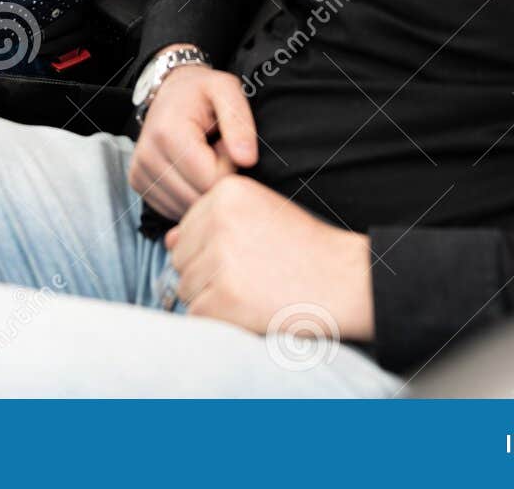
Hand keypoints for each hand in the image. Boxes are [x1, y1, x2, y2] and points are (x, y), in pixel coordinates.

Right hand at [128, 55, 256, 219]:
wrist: (171, 91)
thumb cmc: (202, 91)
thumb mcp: (227, 91)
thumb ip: (240, 123)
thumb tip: (247, 160)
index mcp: (168, 134)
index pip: (212, 180)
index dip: (230, 166)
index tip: (227, 144)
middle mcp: (147, 157)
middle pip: (197, 198)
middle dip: (216, 180)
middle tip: (217, 151)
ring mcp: (139, 173)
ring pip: (185, 207)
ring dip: (203, 188)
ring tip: (204, 158)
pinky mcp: (139, 184)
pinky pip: (173, 208)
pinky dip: (189, 194)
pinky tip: (191, 171)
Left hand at [165, 175, 373, 340]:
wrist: (345, 280)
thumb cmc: (305, 248)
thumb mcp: (261, 215)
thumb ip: (212, 222)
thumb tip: (168, 241)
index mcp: (226, 193)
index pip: (186, 230)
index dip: (213, 251)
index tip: (250, 254)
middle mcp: (218, 221)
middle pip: (181, 260)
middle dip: (208, 275)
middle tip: (253, 277)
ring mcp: (219, 261)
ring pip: (186, 289)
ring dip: (214, 298)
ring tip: (255, 291)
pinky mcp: (223, 299)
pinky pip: (197, 315)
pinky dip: (219, 320)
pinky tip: (251, 309)